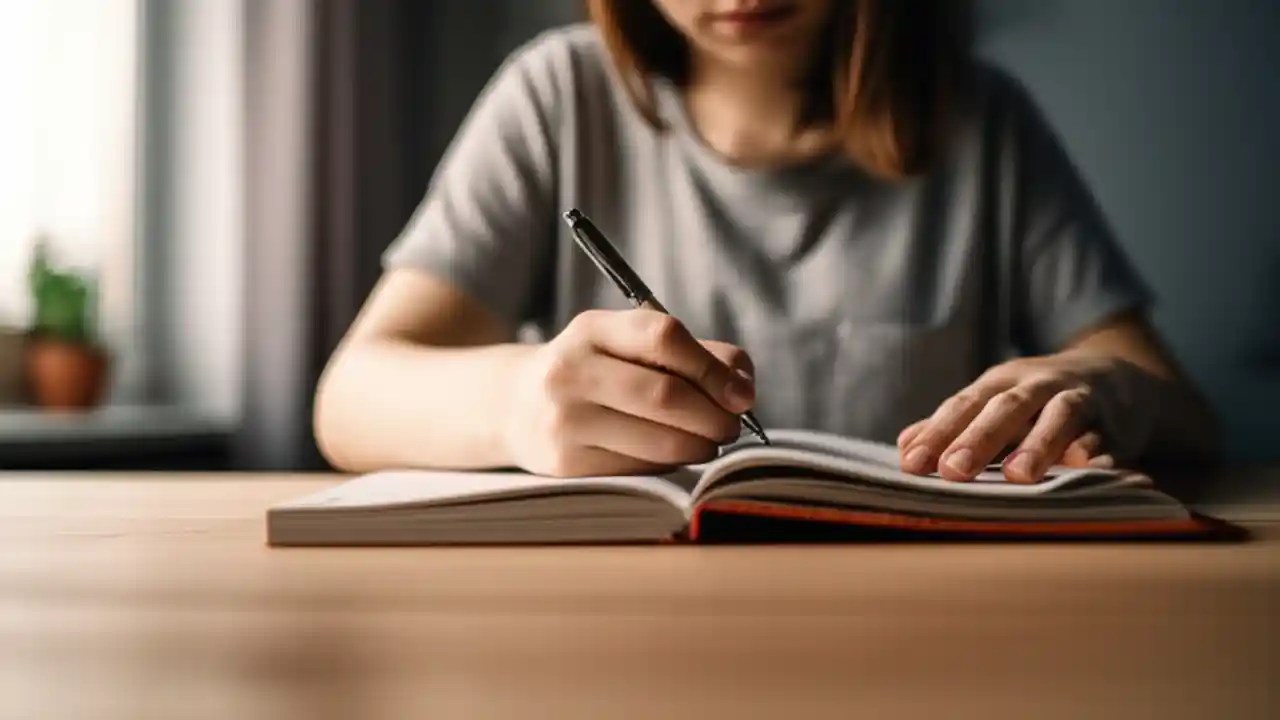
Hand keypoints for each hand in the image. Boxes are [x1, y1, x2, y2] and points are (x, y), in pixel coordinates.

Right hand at [501, 309, 754, 476]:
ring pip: (658, 441)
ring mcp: (564, 419)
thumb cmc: (593, 371)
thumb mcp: (626, 344)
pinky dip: (670, 464)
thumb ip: (691, 353)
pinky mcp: (565, 462)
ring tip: (709, 441)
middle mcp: (571, 371)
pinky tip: (672, 454)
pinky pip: (639, 468)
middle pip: (665, 395)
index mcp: (591, 329)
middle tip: (732, 426)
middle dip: (714, 416)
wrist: (513, 406)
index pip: (662, 336)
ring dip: (699, 446)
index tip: (742, 393)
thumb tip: (743, 384)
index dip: (712, 367)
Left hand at [897, 351, 1157, 482]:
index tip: (911, 465)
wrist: (1117, 377)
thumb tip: (904, 446)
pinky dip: (1100, 454)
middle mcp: (1039, 385)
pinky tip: (1088, 472)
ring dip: (1040, 445)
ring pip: (1061, 417)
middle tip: (953, 471)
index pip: (963, 406)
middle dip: (979, 438)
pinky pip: (1109, 439)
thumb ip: (954, 425)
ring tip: (1019, 477)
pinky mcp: (1119, 424)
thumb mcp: (996, 402)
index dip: (937, 434)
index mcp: (1001, 383)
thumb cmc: (1038, 401)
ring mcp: (1081, 400)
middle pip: (1007, 408)